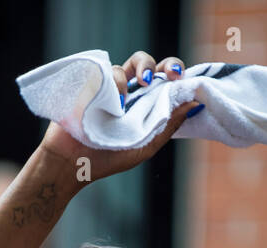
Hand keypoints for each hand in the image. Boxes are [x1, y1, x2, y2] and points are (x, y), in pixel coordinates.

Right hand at [39, 50, 199, 183]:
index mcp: (142, 104)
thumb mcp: (144, 147)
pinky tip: (114, 102)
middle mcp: (127, 92)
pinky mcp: (90, 84)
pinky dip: (114, 82)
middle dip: (160, 64)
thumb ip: (169, 126)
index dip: (174, 72)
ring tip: (127, 101)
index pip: (163, 78)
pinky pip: (106, 70)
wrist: (70, 165)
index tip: (180, 78)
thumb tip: (195, 104)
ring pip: (128, 64)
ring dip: (134, 76)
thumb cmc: (105, 160)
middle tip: (166, 76)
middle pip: (148, 63)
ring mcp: (107, 87)